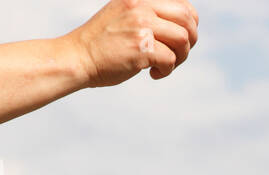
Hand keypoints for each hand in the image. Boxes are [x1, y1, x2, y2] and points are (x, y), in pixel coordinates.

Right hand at [72, 0, 198, 86]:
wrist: (77, 57)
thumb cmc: (101, 42)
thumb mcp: (124, 14)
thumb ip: (147, 14)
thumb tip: (180, 27)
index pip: (182, 4)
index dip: (190, 24)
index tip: (181, 39)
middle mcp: (142, 7)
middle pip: (187, 19)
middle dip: (190, 40)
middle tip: (178, 54)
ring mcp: (141, 25)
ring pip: (183, 39)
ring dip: (180, 57)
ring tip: (164, 65)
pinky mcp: (141, 48)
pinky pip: (170, 59)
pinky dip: (166, 71)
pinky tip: (152, 74)